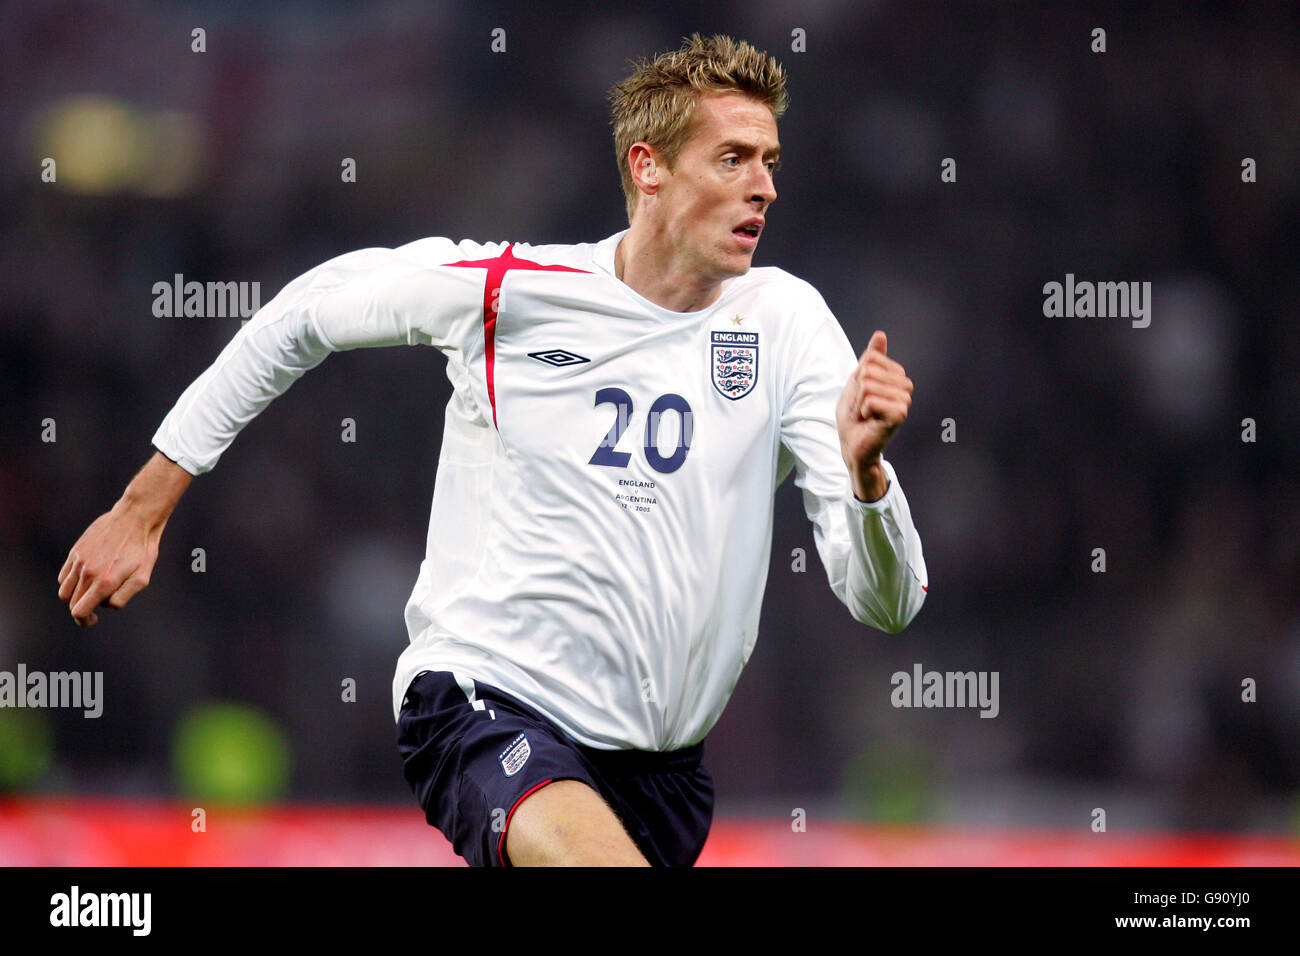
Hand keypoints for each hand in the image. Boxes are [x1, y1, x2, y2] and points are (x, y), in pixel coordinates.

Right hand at [57, 502, 163, 626]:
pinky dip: (71, 581)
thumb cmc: (143, 549)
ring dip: (75, 595)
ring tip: (92, 590)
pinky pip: (64, 575)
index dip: (84, 620)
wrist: (136, 518)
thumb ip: (123, 597)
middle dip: (82, 610)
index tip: (94, 618)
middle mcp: (88, 572)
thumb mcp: (143, 577)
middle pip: (72, 603)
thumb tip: (106, 605)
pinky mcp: (75, 551)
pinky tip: (87, 577)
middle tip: (95, 609)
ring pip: (65, 590)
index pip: (79, 612)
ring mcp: (79, 561)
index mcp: (104, 582)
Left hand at [836, 330, 912, 499]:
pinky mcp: (900, 414)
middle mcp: (905, 387)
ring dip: (859, 402)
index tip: (861, 395)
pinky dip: (863, 411)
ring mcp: (904, 400)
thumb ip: (871, 359)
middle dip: (857, 390)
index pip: (871, 358)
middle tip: (862, 407)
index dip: (858, 377)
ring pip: (868, 385)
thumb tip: (880, 335)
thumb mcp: (858, 381)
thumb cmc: (855, 415)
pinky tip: (870, 421)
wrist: (853, 444)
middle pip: (869, 370)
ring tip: (865, 414)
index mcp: (897, 376)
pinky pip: (871, 399)